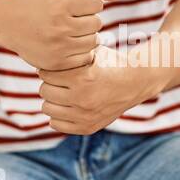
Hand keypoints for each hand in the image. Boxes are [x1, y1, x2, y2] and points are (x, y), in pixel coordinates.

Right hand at [1, 0, 119, 70]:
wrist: (7, 24)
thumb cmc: (37, 1)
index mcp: (61, 4)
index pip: (96, 3)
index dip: (88, 2)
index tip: (76, 3)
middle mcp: (60, 26)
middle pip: (97, 23)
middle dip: (88, 18)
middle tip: (72, 18)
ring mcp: (59, 47)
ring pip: (94, 41)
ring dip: (87, 35)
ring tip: (71, 31)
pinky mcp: (57, 63)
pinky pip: (86, 57)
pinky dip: (81, 51)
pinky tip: (69, 44)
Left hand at [38, 45, 165, 134]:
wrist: (137, 82)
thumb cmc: (111, 63)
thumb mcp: (93, 52)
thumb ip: (69, 53)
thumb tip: (42, 57)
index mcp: (83, 79)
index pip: (45, 74)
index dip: (50, 68)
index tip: (57, 67)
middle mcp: (83, 100)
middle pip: (45, 91)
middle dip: (50, 83)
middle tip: (60, 80)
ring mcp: (85, 116)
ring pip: (47, 108)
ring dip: (53, 99)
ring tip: (63, 92)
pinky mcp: (87, 128)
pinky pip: (56, 124)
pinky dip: (58, 114)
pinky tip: (68, 105)